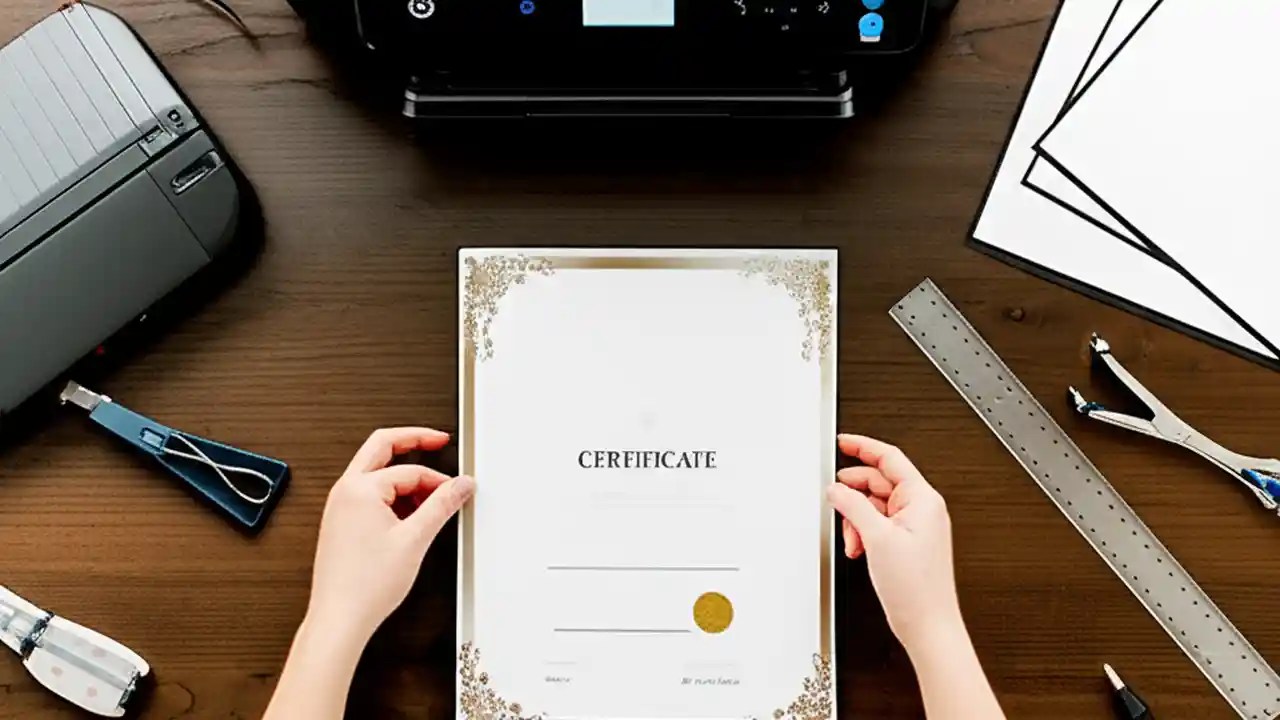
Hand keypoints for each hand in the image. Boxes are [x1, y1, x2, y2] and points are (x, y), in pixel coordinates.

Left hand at [306, 427, 474, 646]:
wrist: (340, 618)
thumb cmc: (365, 586)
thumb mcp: (415, 539)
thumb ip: (442, 505)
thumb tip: (460, 485)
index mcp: (358, 489)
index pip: (409, 471)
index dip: (439, 481)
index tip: (458, 489)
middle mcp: (344, 492)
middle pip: (381, 447)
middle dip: (413, 441)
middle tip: (439, 440)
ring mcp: (339, 507)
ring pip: (376, 472)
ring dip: (404, 476)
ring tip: (431, 496)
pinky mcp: (341, 522)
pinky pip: (369, 494)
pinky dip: (393, 496)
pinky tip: (411, 515)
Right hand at [826, 434, 959, 652]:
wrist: (927, 624)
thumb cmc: (917, 588)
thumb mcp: (877, 537)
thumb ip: (853, 506)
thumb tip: (837, 488)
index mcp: (922, 499)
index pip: (889, 458)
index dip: (863, 446)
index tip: (843, 441)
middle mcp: (922, 509)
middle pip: (878, 483)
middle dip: (854, 496)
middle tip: (836, 502)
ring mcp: (915, 526)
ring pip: (874, 507)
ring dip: (856, 520)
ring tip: (853, 539)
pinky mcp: (907, 543)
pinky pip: (879, 525)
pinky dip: (863, 533)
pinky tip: (859, 548)